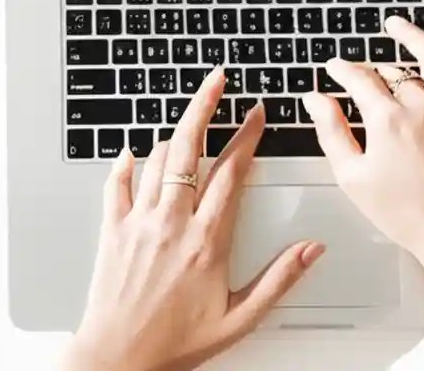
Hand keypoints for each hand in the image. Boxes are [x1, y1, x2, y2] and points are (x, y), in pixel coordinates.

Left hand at [67, 67, 325, 370]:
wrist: (118, 358)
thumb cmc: (176, 344)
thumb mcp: (240, 318)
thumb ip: (279, 280)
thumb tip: (311, 250)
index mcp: (208, 241)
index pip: (232, 172)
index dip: (247, 136)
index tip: (256, 114)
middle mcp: (172, 223)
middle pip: (191, 150)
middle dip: (206, 108)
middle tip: (217, 80)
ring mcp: (139, 223)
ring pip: (156, 160)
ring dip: (174, 132)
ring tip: (188, 114)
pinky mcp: (111, 231)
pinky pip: (116, 185)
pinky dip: (124, 163)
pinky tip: (132, 151)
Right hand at [303, 18, 423, 369]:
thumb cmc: (407, 212)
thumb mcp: (353, 176)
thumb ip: (333, 131)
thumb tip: (317, 101)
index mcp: (387, 117)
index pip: (359, 78)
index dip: (342, 70)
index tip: (333, 67)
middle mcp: (421, 104)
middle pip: (393, 71)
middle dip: (373, 68)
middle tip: (363, 72)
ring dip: (415, 36)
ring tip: (400, 26)